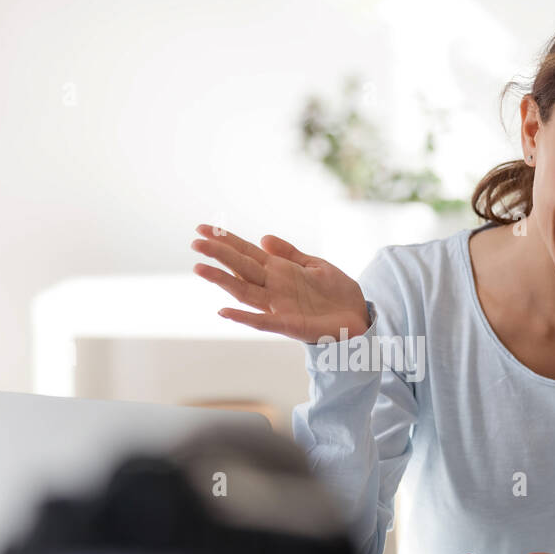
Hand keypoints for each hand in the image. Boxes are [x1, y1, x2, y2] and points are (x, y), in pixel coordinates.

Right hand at [190, 223, 369, 343]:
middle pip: (241, 267)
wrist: (359, 317)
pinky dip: (244, 317)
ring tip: (200, 268)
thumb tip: (264, 238)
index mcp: (280, 270)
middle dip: (219, 254)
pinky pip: (263, 321)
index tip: (203, 228)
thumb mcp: (315, 265)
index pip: (246, 252)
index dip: (225, 240)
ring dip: (222, 281)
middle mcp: (274, 286)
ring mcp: (279, 306)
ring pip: (245, 291)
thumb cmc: (337, 292)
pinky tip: (224, 311)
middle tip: (195, 242)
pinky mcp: (290, 325)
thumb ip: (289, 253)